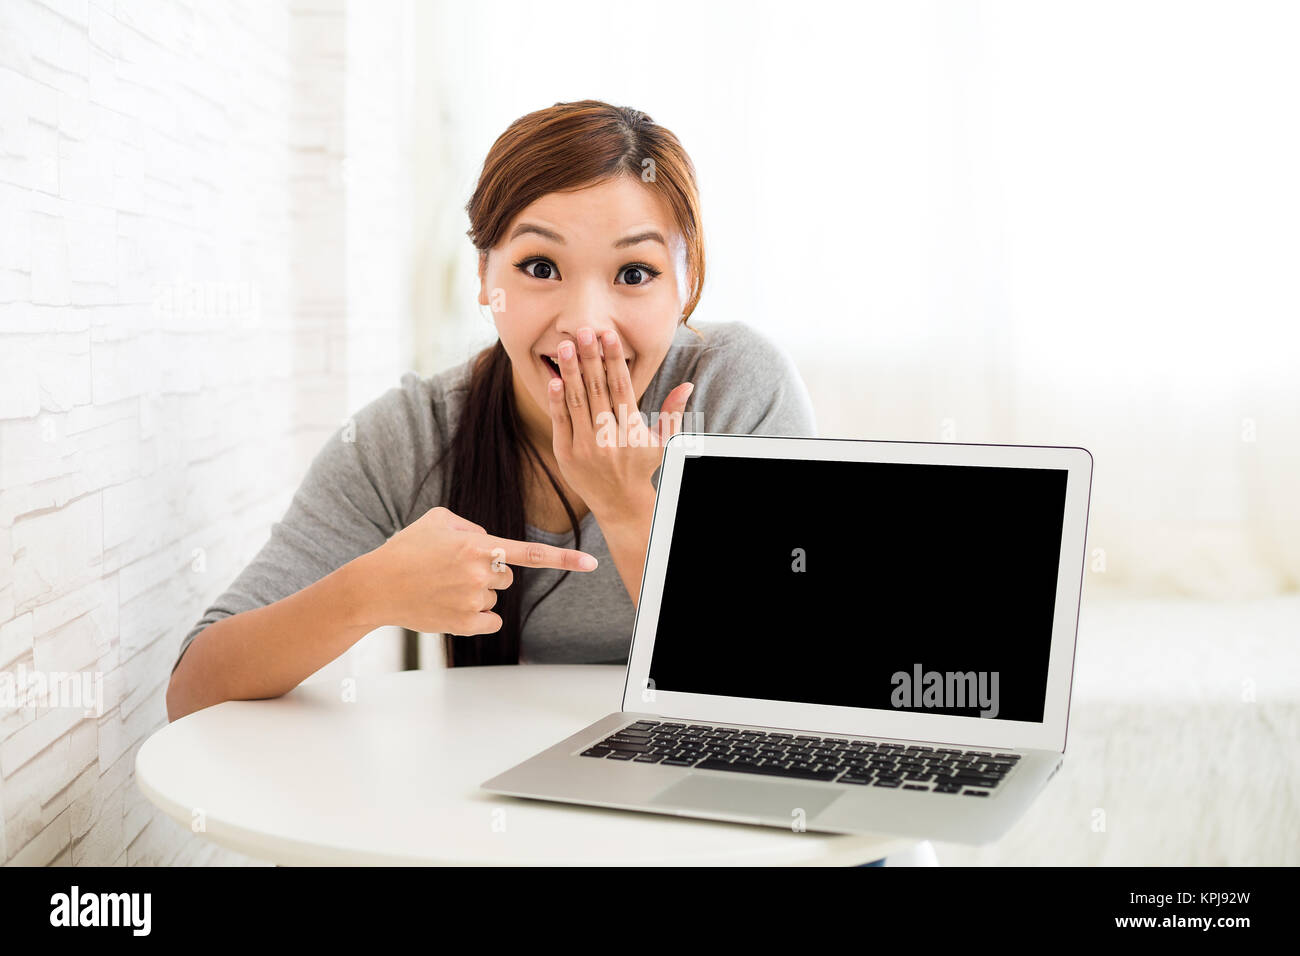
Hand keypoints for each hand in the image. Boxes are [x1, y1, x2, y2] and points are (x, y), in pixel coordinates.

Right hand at [361, 506, 597, 633]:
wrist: (376, 586)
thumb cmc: (407, 549)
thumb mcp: (438, 519)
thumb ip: (472, 525)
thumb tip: (491, 541)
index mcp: (477, 544)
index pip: (530, 554)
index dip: (564, 560)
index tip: (592, 564)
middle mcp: (478, 573)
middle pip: (507, 577)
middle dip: (489, 573)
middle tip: (456, 570)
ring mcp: (471, 600)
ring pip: (495, 598)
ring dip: (477, 594)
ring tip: (443, 587)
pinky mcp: (463, 623)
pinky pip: (490, 621)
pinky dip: (477, 616)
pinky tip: (451, 605)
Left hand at [547, 327, 692, 518]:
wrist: (619, 503)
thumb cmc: (642, 465)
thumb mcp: (663, 441)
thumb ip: (673, 412)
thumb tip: (687, 385)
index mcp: (632, 430)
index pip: (622, 386)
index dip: (614, 359)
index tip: (608, 335)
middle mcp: (608, 437)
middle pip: (597, 389)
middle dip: (589, 358)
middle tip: (583, 330)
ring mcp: (585, 447)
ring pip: (576, 402)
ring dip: (570, 372)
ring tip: (565, 345)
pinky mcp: (566, 454)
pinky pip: (561, 422)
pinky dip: (557, 401)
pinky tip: (554, 379)